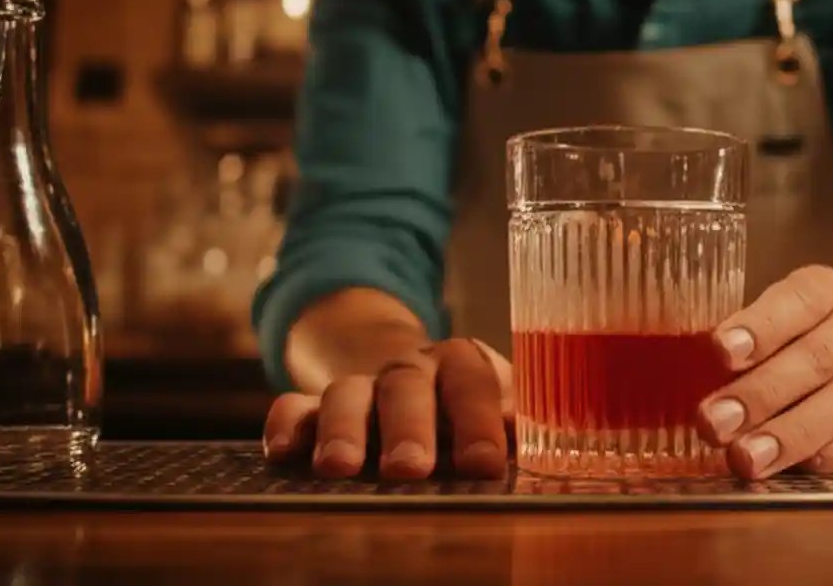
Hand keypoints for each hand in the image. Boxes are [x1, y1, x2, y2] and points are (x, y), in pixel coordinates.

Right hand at [262, 306, 512, 479]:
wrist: (399, 367)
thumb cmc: (459, 403)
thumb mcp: (494, 404)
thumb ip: (516, 425)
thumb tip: (549, 455)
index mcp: (460, 365)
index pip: (473, 385)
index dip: (479, 422)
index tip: (484, 465)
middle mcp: (408, 369)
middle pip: (406, 388)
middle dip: (409, 428)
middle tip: (410, 468)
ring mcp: (358, 383)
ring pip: (346, 394)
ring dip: (344, 429)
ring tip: (339, 468)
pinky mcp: (312, 402)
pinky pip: (292, 405)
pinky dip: (285, 424)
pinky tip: (282, 452)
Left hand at [697, 265, 832, 478]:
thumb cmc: (810, 350)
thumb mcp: (779, 333)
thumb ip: (740, 352)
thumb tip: (680, 382)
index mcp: (827, 291)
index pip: (799, 298)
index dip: (759, 325)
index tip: (720, 351)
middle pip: (817, 356)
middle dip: (760, 394)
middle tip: (714, 424)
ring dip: (793, 432)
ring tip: (748, 458)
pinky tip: (807, 465)